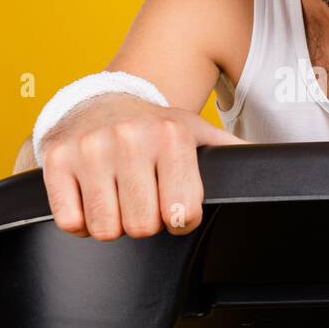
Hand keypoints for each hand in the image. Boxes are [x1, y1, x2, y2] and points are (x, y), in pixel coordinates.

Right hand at [38, 93, 246, 240]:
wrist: (102, 98)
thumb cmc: (154, 126)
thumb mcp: (197, 132)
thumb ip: (232, 154)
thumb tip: (273, 167)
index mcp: (171, 136)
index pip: (182, 215)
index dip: (180, 219)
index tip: (173, 205)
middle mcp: (130, 139)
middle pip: (142, 227)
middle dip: (144, 221)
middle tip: (141, 198)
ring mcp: (90, 149)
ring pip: (105, 229)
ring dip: (111, 222)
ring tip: (117, 195)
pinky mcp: (56, 159)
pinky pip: (70, 222)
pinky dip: (79, 220)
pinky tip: (90, 196)